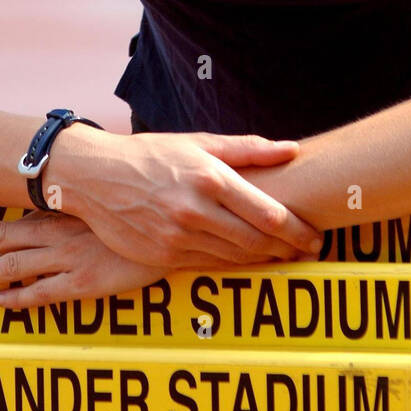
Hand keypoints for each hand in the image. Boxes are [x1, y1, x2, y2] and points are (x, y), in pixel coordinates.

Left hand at [0, 212, 165, 306]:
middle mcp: (57, 233)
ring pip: (12, 268)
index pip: (6, 222)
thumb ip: (77, 198)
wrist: (170, 223)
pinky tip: (0, 304)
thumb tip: (59, 193)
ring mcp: (68, 258)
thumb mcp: (103, 196)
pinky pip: (45, 293)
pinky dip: (20, 299)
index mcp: (60, 212)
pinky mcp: (85, 282)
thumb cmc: (137, 204)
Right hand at [48, 128, 323, 269]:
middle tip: (311, 249)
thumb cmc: (152, 154)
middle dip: (290, 249)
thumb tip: (292, 149)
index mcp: (210, 178)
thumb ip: (248, 149)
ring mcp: (178, 238)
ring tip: (286, 256)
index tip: (315, 234)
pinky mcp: (163, 257)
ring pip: (236, 258)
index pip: (269, 214)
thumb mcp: (199, 143)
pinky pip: (209, 266)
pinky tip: (248, 261)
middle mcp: (196, 211)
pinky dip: (233, 266)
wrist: (95, 176)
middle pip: (258, 242)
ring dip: (266, 260)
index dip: (298, 230)